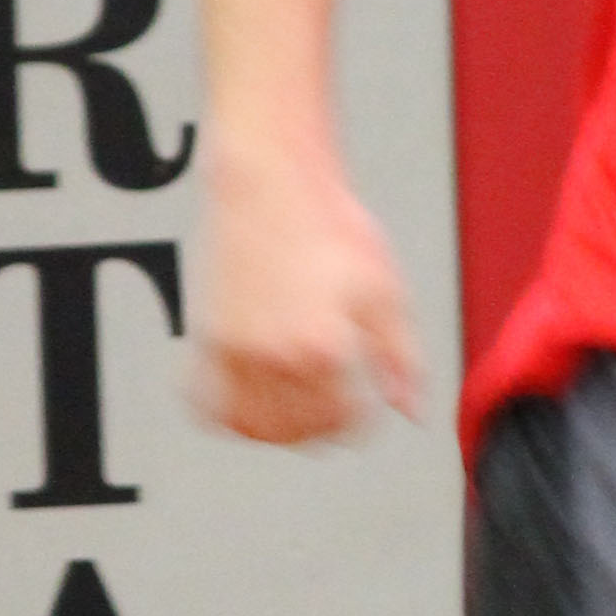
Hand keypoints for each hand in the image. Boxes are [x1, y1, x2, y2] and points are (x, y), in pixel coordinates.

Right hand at [195, 146, 422, 443]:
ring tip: (295, 417)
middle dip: (321, 431)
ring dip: (276, 433)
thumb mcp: (385, 291)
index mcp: (325, 348)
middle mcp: (275, 355)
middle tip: (332, 412)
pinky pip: (205, 402)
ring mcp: (235, 349)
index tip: (363, 409)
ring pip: (250, 428)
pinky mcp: (208, 336)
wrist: (272, 182)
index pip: (343, 424)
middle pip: (297, 433)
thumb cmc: (332, 226)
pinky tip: (248, 406)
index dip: (359, 423)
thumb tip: (411, 412)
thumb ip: (401, 358)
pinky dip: (225, 416)